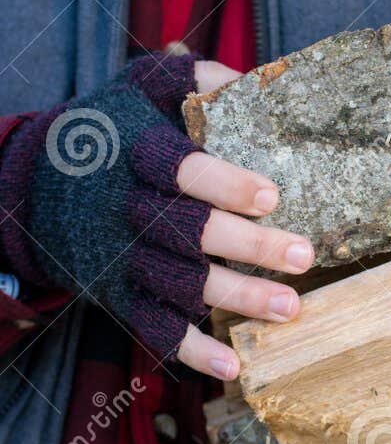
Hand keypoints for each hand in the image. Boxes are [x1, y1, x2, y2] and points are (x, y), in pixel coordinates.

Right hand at [0, 53, 311, 379]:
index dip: (223, 184)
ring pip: (179, 283)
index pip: (179, 170)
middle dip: (247, 247)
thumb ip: (192, 79)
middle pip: (188, 232)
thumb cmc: (110, 130)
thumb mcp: (140, 88)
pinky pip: (153, 327)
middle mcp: (126, 208)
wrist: (34, 184)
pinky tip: (233, 365)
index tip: (272, 196)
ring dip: (236, 298)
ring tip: (289, 308)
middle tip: (302, 255)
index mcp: (135, 153)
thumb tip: (247, 82)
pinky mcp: (117, 294)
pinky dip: (191, 350)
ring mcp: (121, 257)